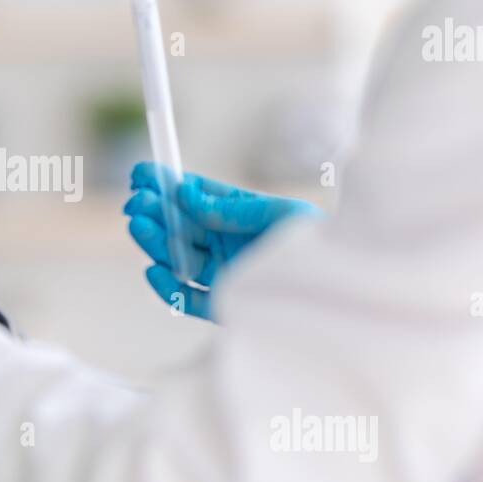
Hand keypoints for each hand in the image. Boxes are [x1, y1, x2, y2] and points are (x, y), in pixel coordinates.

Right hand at [123, 161, 320, 319]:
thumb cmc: (320, 244)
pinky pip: (191, 300)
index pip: (196, 197)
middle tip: (136, 202)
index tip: (141, 174)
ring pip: (181, 259)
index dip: (167, 185)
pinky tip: (154, 270)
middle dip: (156, 213)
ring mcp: (228, 275)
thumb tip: (186, 194)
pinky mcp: (228, 307)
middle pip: (182, 227)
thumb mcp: (277, 214)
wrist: (346, 290)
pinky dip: (170, 289)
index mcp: (242, 216)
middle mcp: (230, 244)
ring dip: (157, 244)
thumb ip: (231, 208)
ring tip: (140, 226)